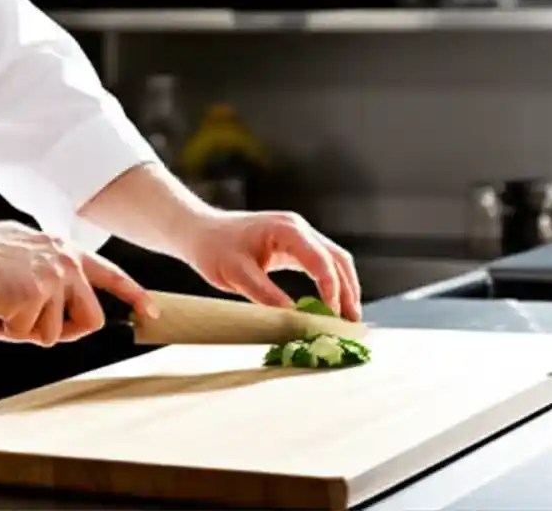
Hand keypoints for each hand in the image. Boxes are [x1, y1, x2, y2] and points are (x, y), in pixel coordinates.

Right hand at [0, 220, 159, 346]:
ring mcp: (51, 281)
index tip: (151, 311)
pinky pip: (25, 336)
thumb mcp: (25, 248)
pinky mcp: (31, 299)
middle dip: (63, 331)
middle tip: (30, 325)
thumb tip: (51, 296)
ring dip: (22, 329)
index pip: (110, 274)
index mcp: (64, 250)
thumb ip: (46, 266)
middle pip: (90, 319)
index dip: (133, 294)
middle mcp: (64, 264)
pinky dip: (3, 331)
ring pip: (51, 333)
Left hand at [179, 210, 361, 320]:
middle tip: (352, 322)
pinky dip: (330, 282)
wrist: (198, 232)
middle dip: (347, 290)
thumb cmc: (213, 249)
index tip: (331, 316)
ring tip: (349, 318)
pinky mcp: (293, 244)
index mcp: (287, 229)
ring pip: (334, 259)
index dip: (331, 289)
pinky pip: (320, 262)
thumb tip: (294, 317)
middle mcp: (298, 228)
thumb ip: (265, 294)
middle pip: (337, 258)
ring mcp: (297, 234)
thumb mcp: (236, 274)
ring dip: (344, 287)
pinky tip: (331, 304)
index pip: (321, 260)